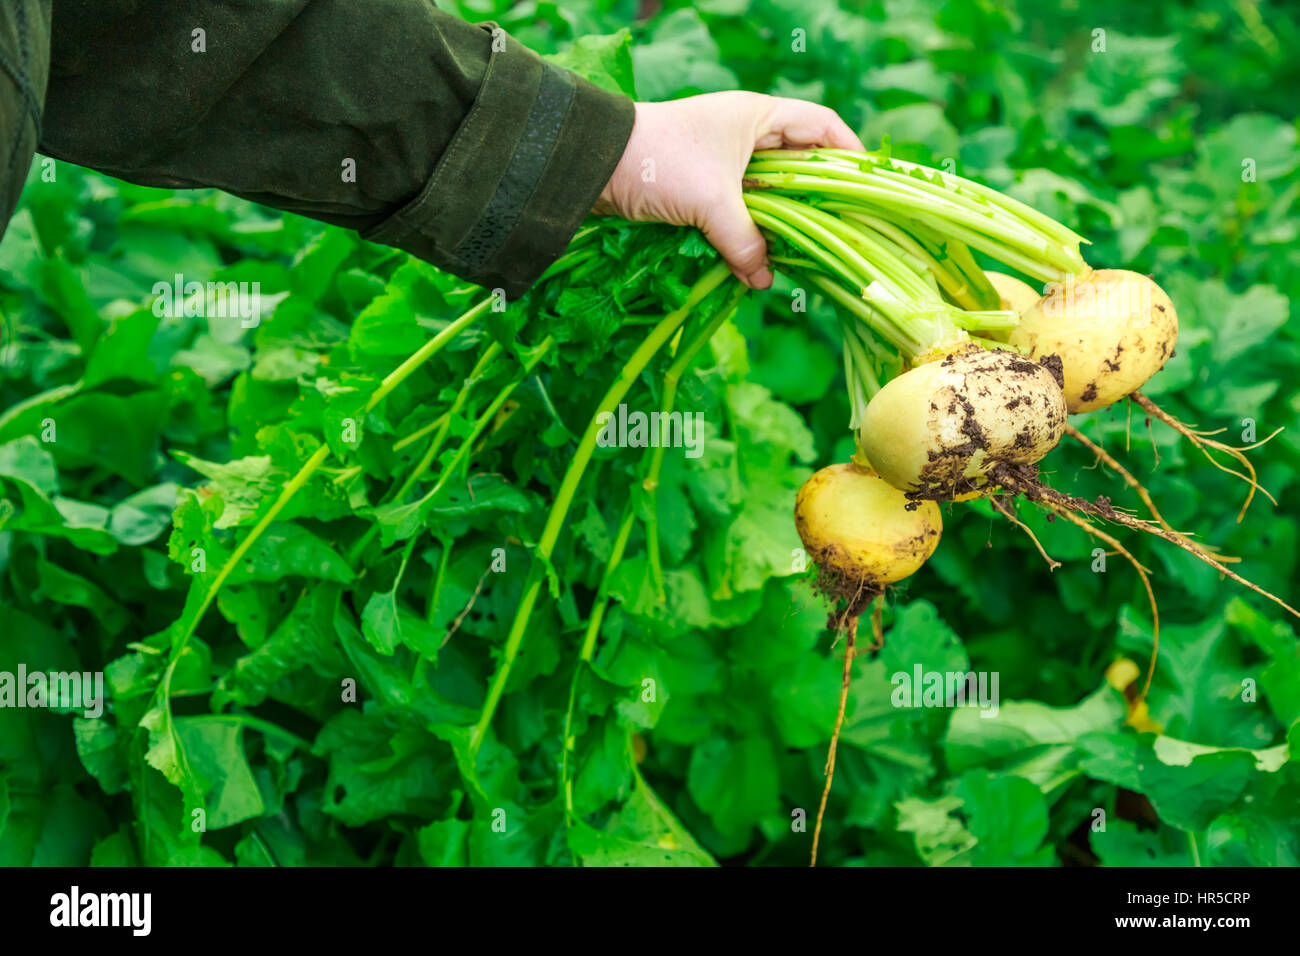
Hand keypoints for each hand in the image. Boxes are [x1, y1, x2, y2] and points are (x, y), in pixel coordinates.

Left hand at [593, 91, 863, 288]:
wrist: (592, 166)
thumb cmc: (659, 164)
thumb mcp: (711, 203)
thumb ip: (745, 242)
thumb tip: (765, 281)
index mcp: (758, 117)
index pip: (822, 126)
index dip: (849, 153)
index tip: (866, 189)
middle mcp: (745, 134)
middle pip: (800, 165)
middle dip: (817, 200)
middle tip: (840, 234)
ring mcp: (722, 161)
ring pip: (769, 194)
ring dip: (781, 223)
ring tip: (804, 254)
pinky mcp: (700, 187)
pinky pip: (739, 210)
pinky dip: (750, 233)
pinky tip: (760, 260)